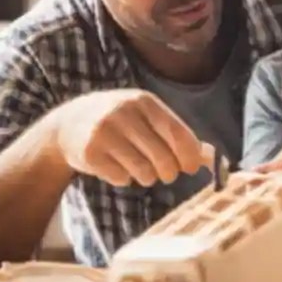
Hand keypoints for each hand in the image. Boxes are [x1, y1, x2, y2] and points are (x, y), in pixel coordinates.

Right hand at [47, 89, 206, 186]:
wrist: (69, 123)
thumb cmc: (122, 121)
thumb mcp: (147, 116)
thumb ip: (177, 134)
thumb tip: (212, 157)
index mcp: (144, 102)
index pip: (176, 133)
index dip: (189, 155)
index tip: (192, 167)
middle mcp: (123, 114)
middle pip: (162, 156)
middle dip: (170, 171)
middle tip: (168, 174)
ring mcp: (103, 133)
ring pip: (143, 171)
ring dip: (148, 177)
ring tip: (143, 170)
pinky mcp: (89, 154)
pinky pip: (121, 178)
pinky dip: (125, 178)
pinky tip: (117, 167)